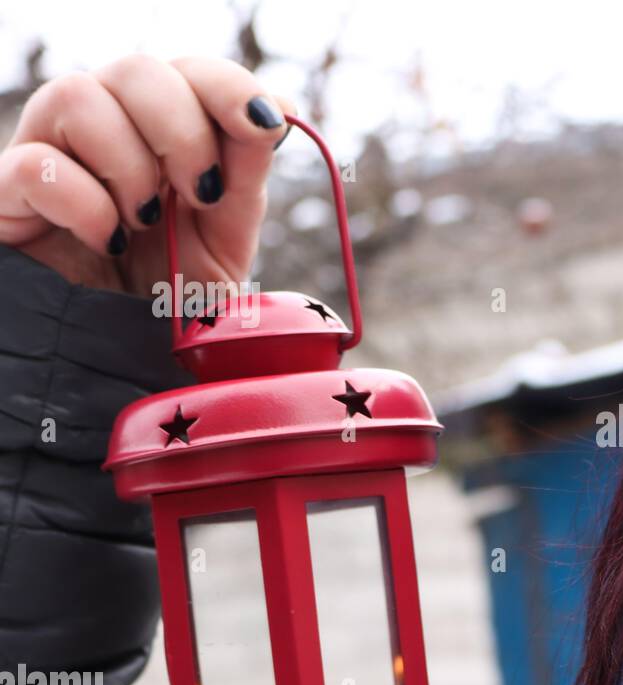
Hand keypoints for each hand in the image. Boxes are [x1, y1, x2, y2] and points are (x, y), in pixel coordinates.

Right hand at [0, 54, 294, 295]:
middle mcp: (104, 128)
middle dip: (184, 131)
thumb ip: (245, 177)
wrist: (119, 360)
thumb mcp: (225, 240)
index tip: (268, 124)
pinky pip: (35, 167)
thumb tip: (278, 110)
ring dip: (130, 165)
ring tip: (144, 223)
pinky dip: (84, 206)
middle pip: (136, 69)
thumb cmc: (170, 294)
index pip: (188, 71)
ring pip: (76, 94)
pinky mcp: (8, 196)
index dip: (228, 86)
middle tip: (200, 195)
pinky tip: (105, 241)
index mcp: (161, 131)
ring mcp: (51, 155)